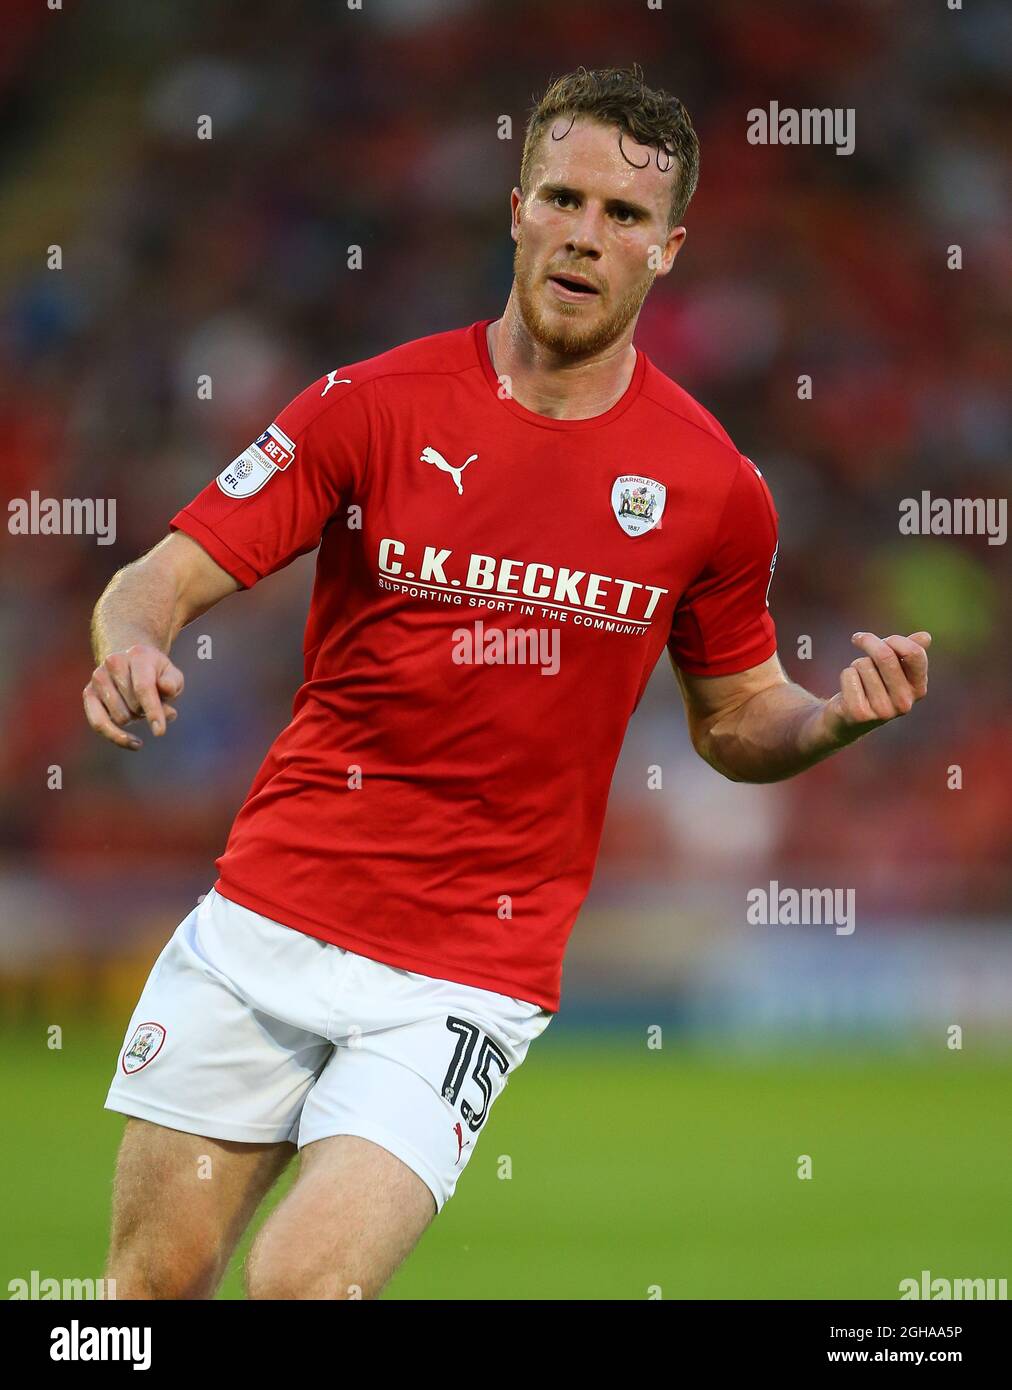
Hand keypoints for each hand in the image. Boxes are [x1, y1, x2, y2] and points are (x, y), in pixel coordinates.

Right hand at [83, 644, 183, 749]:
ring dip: (134, 718)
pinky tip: (136, 744)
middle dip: (147, 711)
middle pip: (134, 706)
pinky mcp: (88, 693)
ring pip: (120, 717)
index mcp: (138, 655)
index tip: (160, 732)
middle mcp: (114, 662)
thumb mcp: (172, 676)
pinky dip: (117, 737)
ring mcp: (98, 677)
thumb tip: (165, 689)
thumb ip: (173, 684)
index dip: (153, 711)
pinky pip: (99, 724)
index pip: (143, 688)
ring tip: (138, 703)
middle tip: (151, 701)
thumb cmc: (157, 674)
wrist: (132, 663)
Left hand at [822, 631, 931, 745]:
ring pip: (863, 664)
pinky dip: (846, 676)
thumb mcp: (894, 669)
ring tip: (860, 680)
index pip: (915, 654)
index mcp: (918, 689)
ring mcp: (883, 710)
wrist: (847, 720)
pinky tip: (850, 691)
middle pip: (885, 656)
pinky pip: (849, 675)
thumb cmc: (874, 686)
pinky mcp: (860, 713)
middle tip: (857, 638)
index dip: (895, 640)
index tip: (882, 639)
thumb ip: (908, 652)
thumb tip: (926, 636)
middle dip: (869, 641)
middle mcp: (904, 702)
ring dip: (856, 664)